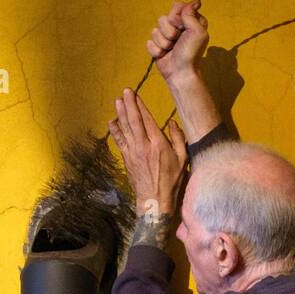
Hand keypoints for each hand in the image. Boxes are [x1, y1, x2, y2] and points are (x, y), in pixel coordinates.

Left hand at [108, 89, 187, 215]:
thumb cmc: (171, 181)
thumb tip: (173, 123)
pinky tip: (111, 122)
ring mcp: (133, 152)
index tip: (135, 94)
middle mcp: (143, 145)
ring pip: (125, 129)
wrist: (154, 201)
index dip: (140, 106)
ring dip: (120, 114)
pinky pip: (120, 141)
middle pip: (134, 121)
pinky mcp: (127, 159)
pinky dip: (115, 131)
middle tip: (124, 92)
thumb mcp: (183, 160)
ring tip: (117, 101)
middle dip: (129, 105)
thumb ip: (178, 139)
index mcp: (158, 144)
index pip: (147, 120)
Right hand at [147, 0, 208, 84]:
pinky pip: (150, 41)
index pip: (177, 6)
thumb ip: (192, 15)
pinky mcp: (157, 45)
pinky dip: (157, 50)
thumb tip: (195, 1)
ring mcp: (166, 36)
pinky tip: (164, 55)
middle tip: (177, 40)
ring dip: (164, 42)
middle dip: (169, 31)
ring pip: (155, 29)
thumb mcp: (198, 32)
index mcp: (189, 20)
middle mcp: (178, 26)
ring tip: (172, 49)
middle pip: (164, 17)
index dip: (177, 16)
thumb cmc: (191, 53)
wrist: (181, 73)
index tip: (182, 26)